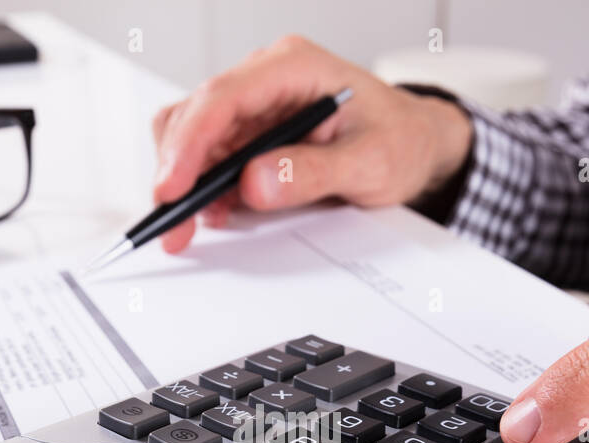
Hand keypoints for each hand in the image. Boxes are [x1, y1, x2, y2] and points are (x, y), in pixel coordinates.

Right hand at [150, 35, 471, 252]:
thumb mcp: (370, 162)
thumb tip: (255, 181)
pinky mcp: (251, 135)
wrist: (416, 146)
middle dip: (176, 172)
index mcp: (293, 67)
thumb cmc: (401, 141)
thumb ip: (314, 172)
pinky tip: (214, 215)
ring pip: (192, 138)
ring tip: (189, 228)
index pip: (222, 97)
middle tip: (174, 226)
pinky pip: (210, 159)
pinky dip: (203, 190)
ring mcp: (255, 108)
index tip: (172, 188)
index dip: (189, 144)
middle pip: (194, 116)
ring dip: (186, 185)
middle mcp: (266, 80)